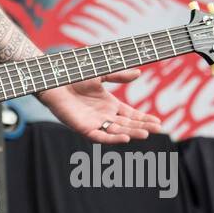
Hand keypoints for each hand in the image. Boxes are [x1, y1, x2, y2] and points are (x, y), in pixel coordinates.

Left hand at [39, 69, 161, 142]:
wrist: (55, 79)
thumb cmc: (75, 76)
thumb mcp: (101, 74)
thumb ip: (118, 75)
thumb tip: (138, 73)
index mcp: (109, 105)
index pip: (131, 115)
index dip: (144, 119)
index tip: (158, 123)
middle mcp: (104, 116)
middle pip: (127, 125)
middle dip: (142, 127)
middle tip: (157, 129)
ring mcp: (94, 122)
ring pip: (116, 132)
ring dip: (131, 133)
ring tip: (145, 134)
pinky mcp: (83, 127)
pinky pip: (99, 136)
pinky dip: (112, 139)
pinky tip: (125, 139)